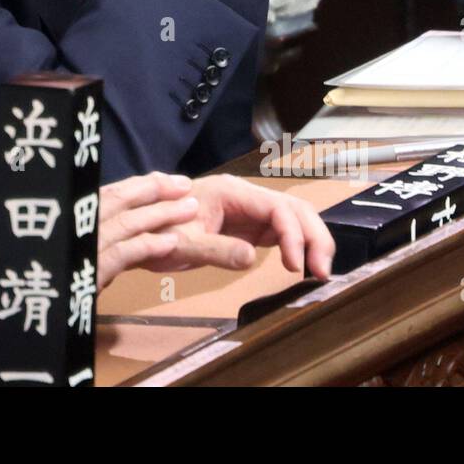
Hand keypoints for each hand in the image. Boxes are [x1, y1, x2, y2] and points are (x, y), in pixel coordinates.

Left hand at [94, 171, 333, 289]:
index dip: (293, 234)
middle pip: (294, 208)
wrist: (141, 227)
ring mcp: (250, 210)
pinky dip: (298, 246)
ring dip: (311, 241)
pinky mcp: (249, 226)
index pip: (277, 208)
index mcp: (231, 192)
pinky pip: (283, 231)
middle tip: (322, 272)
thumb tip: (251, 258)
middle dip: (314, 236)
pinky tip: (302, 266)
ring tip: (319, 272)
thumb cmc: (158, 230)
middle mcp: (246, 196)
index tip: (295, 264)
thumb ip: (216, 249)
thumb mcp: (183, 243)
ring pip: (293, 218)